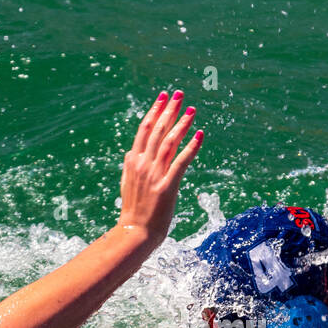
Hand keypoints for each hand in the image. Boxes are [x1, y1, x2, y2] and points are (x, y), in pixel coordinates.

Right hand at [118, 90, 202, 237]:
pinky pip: (181, 162)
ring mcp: (154, 175)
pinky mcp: (167, 187)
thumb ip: (130, 167)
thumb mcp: (127, 184)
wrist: (134, 233)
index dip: (155, 111)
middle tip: (180, 94)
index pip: (145, 129)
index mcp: (133, 161)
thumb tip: (131, 152)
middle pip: (158, 130)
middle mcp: (143, 164)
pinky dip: (191, 147)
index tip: (163, 97)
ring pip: (169, 142)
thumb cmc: (133, 211)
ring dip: (182, 124)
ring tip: (192, 110)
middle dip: (169, 110)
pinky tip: (200, 135)